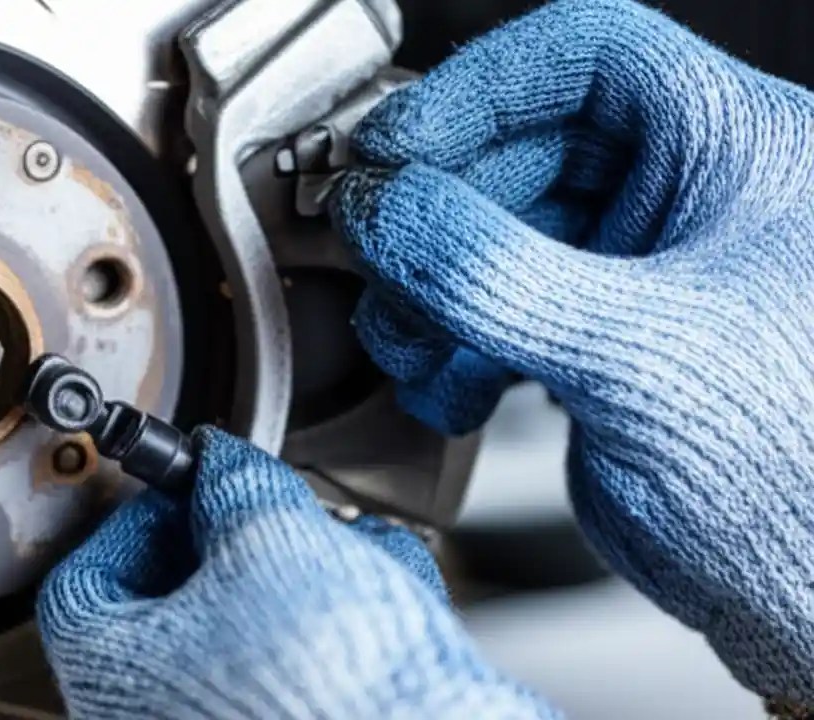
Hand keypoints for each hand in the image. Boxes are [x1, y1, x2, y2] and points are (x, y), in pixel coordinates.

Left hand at [38, 428, 555, 718]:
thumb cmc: (333, 686)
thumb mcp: (273, 538)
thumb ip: (233, 481)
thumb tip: (219, 459)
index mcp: (114, 681)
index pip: (85, 581)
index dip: (140, 516)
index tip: (190, 487)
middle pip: (175, 603)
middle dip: (240, 539)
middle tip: (275, 509)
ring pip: (249, 633)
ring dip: (305, 572)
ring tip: (357, 548)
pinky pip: (302, 671)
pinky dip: (342, 624)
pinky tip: (391, 593)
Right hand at [337, 0, 813, 705]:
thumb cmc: (808, 476)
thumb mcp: (634, 351)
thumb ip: (489, 271)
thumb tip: (380, 207)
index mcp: (738, 153)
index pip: (589, 54)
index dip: (479, 87)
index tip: (396, 143)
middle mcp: (687, 202)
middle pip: (520, 150)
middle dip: (435, 211)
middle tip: (378, 251)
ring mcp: (638, 277)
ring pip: (494, 236)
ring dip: (428, 288)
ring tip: (415, 343)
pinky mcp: (599, 347)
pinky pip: (495, 311)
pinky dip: (448, 343)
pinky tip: (448, 385)